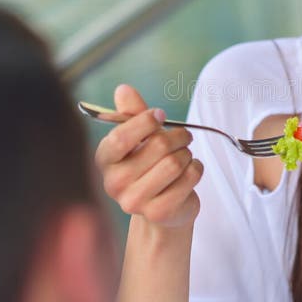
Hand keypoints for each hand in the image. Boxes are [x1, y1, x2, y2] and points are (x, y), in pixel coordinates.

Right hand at [95, 84, 202, 228]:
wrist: (162, 208)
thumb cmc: (149, 166)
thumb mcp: (139, 137)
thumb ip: (132, 113)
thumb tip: (123, 89)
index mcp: (105, 159)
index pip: (120, 137)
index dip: (145, 121)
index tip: (160, 115)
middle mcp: (114, 183)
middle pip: (157, 146)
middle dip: (178, 136)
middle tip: (184, 136)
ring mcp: (134, 201)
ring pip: (175, 163)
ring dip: (187, 153)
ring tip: (185, 156)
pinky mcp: (159, 213)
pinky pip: (189, 178)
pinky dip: (196, 169)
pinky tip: (191, 170)